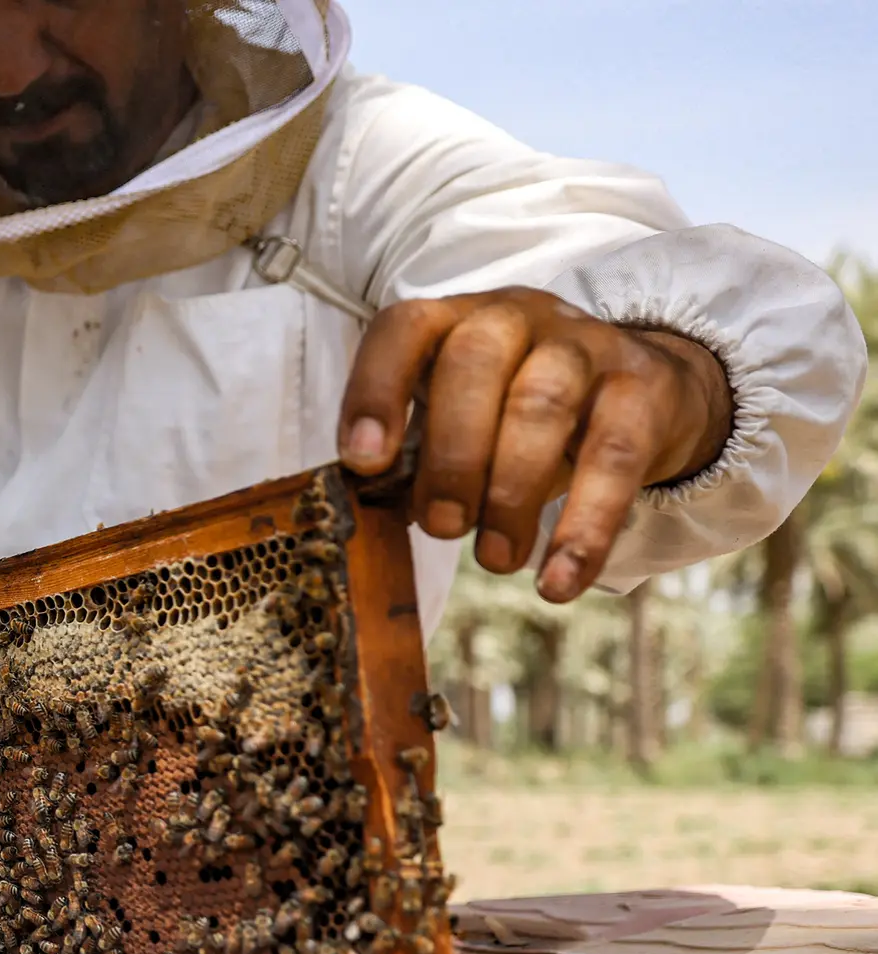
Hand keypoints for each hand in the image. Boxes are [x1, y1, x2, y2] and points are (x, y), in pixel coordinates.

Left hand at [340, 287, 732, 602]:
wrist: (644, 393)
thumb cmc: (518, 414)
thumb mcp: (462, 422)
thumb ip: (415, 459)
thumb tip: (371, 519)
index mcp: (456, 321)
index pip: (406, 329)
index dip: (376, 391)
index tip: (364, 462)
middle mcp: (518, 318)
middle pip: (476, 363)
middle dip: (451, 454)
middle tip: (442, 526)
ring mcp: (586, 347)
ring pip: (542, 403)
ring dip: (511, 491)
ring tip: (495, 558)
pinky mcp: (643, 391)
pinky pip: (614, 457)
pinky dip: (585, 526)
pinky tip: (560, 580)